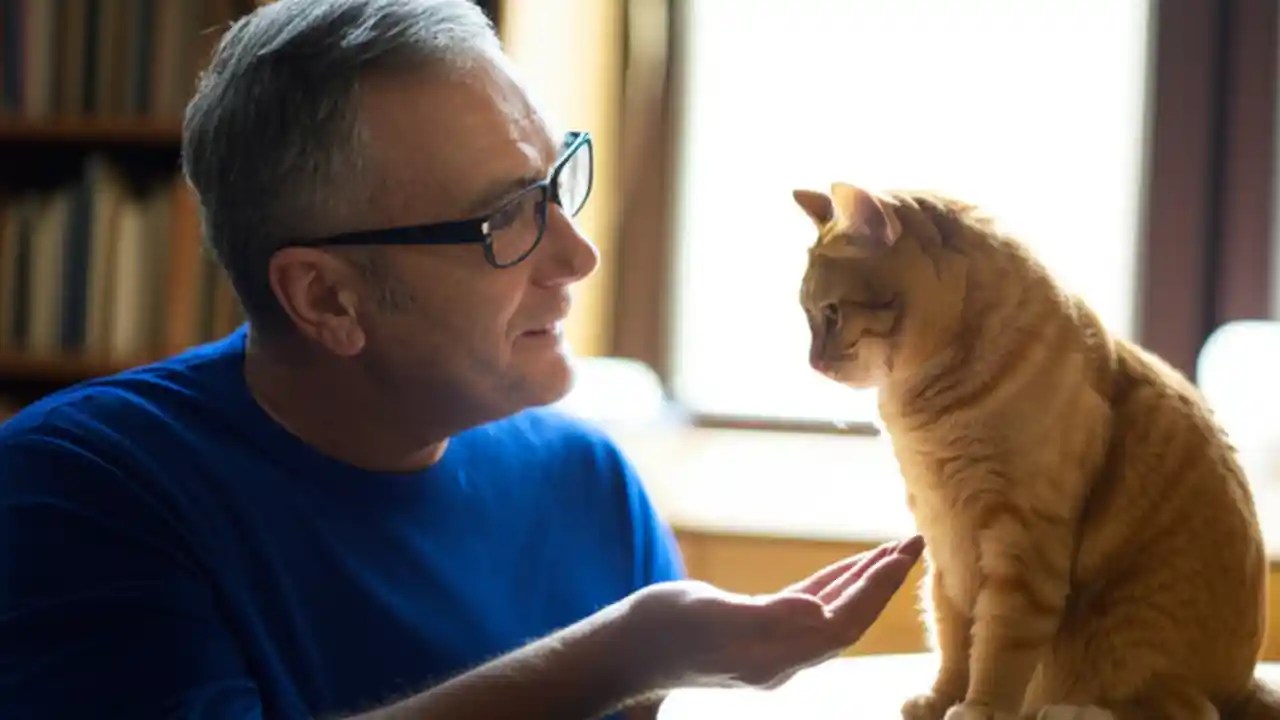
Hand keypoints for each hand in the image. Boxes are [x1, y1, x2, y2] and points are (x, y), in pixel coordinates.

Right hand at [622, 535, 923, 691]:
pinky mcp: (754, 633)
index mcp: (778, 656)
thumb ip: (767, 616)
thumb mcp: (712, 615)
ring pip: (831, 613)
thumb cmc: (661, 630)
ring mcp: (770, 648)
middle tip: (913, 542)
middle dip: (882, 582)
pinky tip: (844, 569)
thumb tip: (819, 615)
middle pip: (848, 620)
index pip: (845, 623)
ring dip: (861, 582)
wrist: (626, 650)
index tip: (904, 552)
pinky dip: (830, 585)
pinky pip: (806, 609)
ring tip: (891, 551)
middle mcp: (783, 658)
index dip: (878, 589)